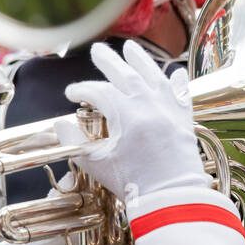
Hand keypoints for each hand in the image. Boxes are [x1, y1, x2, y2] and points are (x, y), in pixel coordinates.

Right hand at [58, 41, 208, 201]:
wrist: (172, 197)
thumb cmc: (134, 183)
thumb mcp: (97, 164)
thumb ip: (75, 142)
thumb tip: (60, 125)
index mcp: (126, 114)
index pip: (98, 92)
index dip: (81, 90)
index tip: (71, 94)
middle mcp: (149, 105)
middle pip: (126, 74)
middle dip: (109, 60)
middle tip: (97, 50)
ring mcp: (169, 109)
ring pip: (154, 76)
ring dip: (141, 60)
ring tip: (131, 47)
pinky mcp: (184, 119)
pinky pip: (182, 93)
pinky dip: (179, 80)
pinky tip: (177, 70)